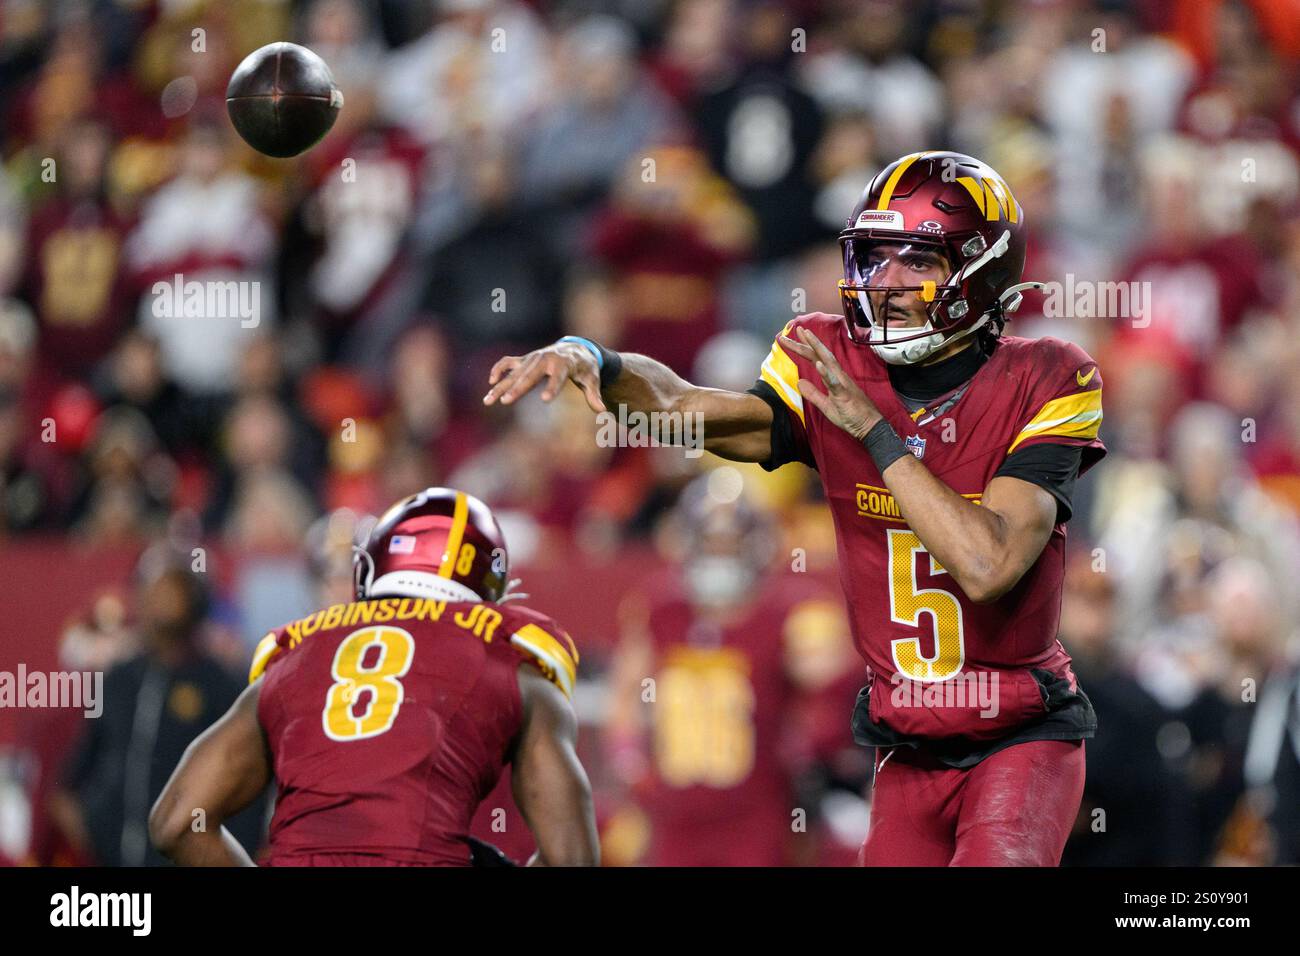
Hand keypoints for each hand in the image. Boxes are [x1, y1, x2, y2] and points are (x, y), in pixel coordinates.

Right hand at [483, 342, 605, 412]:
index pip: (558, 377)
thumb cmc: (585, 368)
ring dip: (500, 386)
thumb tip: (603, 410)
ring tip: (488, 400)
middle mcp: (545, 359)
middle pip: (530, 375)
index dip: (552, 387)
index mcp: (563, 363)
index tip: (545, 399)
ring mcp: (532, 358)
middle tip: (505, 401)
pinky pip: (508, 363)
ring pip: (514, 373)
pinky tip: (491, 382)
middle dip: (517, 388)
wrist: (577, 349)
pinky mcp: (525, 359)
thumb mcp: (592, 380)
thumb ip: (594, 395)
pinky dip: (499, 370)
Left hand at [781, 327, 881, 440]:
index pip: (816, 359)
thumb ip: (813, 394)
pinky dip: (826, 372)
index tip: (792, 337)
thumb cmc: (850, 416)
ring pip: (828, 361)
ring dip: (817, 348)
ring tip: (806, 335)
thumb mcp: (825, 406)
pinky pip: (834, 382)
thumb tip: (799, 382)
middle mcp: (838, 375)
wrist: (869, 427)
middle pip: (820, 355)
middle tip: (794, 328)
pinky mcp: (844, 394)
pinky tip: (818, 364)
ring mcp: (842, 383)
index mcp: (833, 378)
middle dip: (806, 342)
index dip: (804, 348)